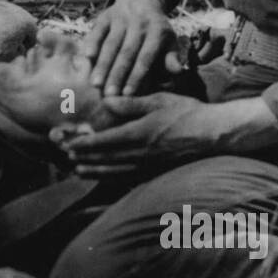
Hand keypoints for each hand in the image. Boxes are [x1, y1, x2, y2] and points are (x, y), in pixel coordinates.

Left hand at [51, 92, 218, 175]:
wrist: (214, 135)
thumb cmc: (187, 113)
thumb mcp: (159, 100)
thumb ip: (131, 103)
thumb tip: (106, 101)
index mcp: (139, 134)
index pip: (103, 141)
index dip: (82, 144)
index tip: (67, 144)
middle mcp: (140, 154)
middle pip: (103, 159)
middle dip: (82, 158)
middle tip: (63, 156)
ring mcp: (148, 166)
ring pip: (113, 171)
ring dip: (92, 170)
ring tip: (76, 169)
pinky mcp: (155, 172)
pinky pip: (127, 178)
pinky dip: (111, 178)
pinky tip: (103, 177)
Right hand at [82, 0, 181, 96]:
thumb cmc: (156, 29)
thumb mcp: (169, 39)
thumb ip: (172, 57)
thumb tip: (177, 71)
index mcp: (157, 31)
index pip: (145, 58)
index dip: (136, 76)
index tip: (128, 94)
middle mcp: (139, 24)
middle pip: (126, 53)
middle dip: (117, 75)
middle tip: (109, 95)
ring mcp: (121, 18)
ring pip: (110, 44)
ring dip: (102, 64)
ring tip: (95, 84)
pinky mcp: (105, 16)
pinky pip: (97, 31)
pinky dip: (91, 43)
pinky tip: (86, 59)